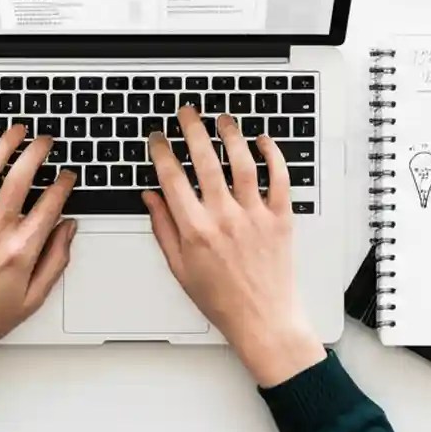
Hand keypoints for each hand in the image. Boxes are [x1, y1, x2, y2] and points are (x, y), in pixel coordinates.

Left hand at [0, 125, 77, 390]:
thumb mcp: (31, 301)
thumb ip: (55, 262)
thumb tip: (68, 232)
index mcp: (20, 251)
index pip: (50, 204)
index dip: (63, 184)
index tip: (68, 175)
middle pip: (19, 180)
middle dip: (37, 153)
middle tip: (45, 140)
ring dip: (2, 148)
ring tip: (15, 132)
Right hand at [143, 106, 324, 386]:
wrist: (263, 320)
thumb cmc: (221, 299)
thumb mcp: (180, 267)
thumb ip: (163, 228)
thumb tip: (150, 196)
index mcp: (195, 230)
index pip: (172, 179)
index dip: (162, 152)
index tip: (158, 138)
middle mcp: (224, 218)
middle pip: (205, 161)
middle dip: (192, 130)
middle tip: (187, 112)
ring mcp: (254, 216)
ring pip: (241, 163)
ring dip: (230, 135)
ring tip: (222, 119)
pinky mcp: (280, 219)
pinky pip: (279, 179)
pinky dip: (272, 155)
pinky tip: (262, 141)